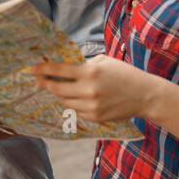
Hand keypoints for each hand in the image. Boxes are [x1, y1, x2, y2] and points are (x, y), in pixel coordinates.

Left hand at [29, 55, 155, 124]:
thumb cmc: (125, 74)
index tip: (33, 69)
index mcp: (90, 72)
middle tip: (41, 81)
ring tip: (60, 89)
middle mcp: (88, 90)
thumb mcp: (105, 61)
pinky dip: (74, 104)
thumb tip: (65, 66)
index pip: (59, 71)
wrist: (145, 95)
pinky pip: (76, 111)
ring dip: (61, 95)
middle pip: (58, 89)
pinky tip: (76, 99)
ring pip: (66, 102)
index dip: (44, 70)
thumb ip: (85, 64)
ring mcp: (91, 106)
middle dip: (47, 84)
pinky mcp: (96, 117)